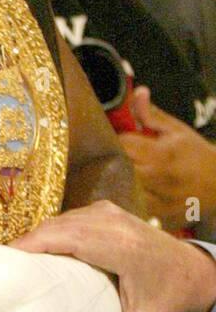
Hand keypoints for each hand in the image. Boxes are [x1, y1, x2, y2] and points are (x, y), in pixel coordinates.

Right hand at [13, 199, 215, 311]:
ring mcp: (106, 211)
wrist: (190, 270)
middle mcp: (111, 221)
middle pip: (54, 227)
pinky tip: (35, 258)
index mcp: (122, 246)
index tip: (1, 263)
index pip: (65, 237)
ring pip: (57, 221)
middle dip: (24, 246)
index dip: (30, 246)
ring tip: (11, 267)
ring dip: (34, 241)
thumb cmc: (166, 298)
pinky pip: (65, 220)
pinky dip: (47, 236)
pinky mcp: (101, 210)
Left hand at [118, 87, 215, 230]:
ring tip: (125, 174)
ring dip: (119, 181)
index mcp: (162, 155)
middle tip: (120, 157)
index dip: (119, 140)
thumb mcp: (177, 131)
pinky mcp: (158, 219)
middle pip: (118, 167)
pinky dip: (129, 200)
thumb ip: (152, 115)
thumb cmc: (196, 154)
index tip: (124, 141)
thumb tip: (137, 91)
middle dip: (115, 160)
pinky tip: (133, 193)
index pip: (123, 144)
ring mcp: (159, 203)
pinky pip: (132, 209)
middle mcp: (159, 180)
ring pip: (122, 189)